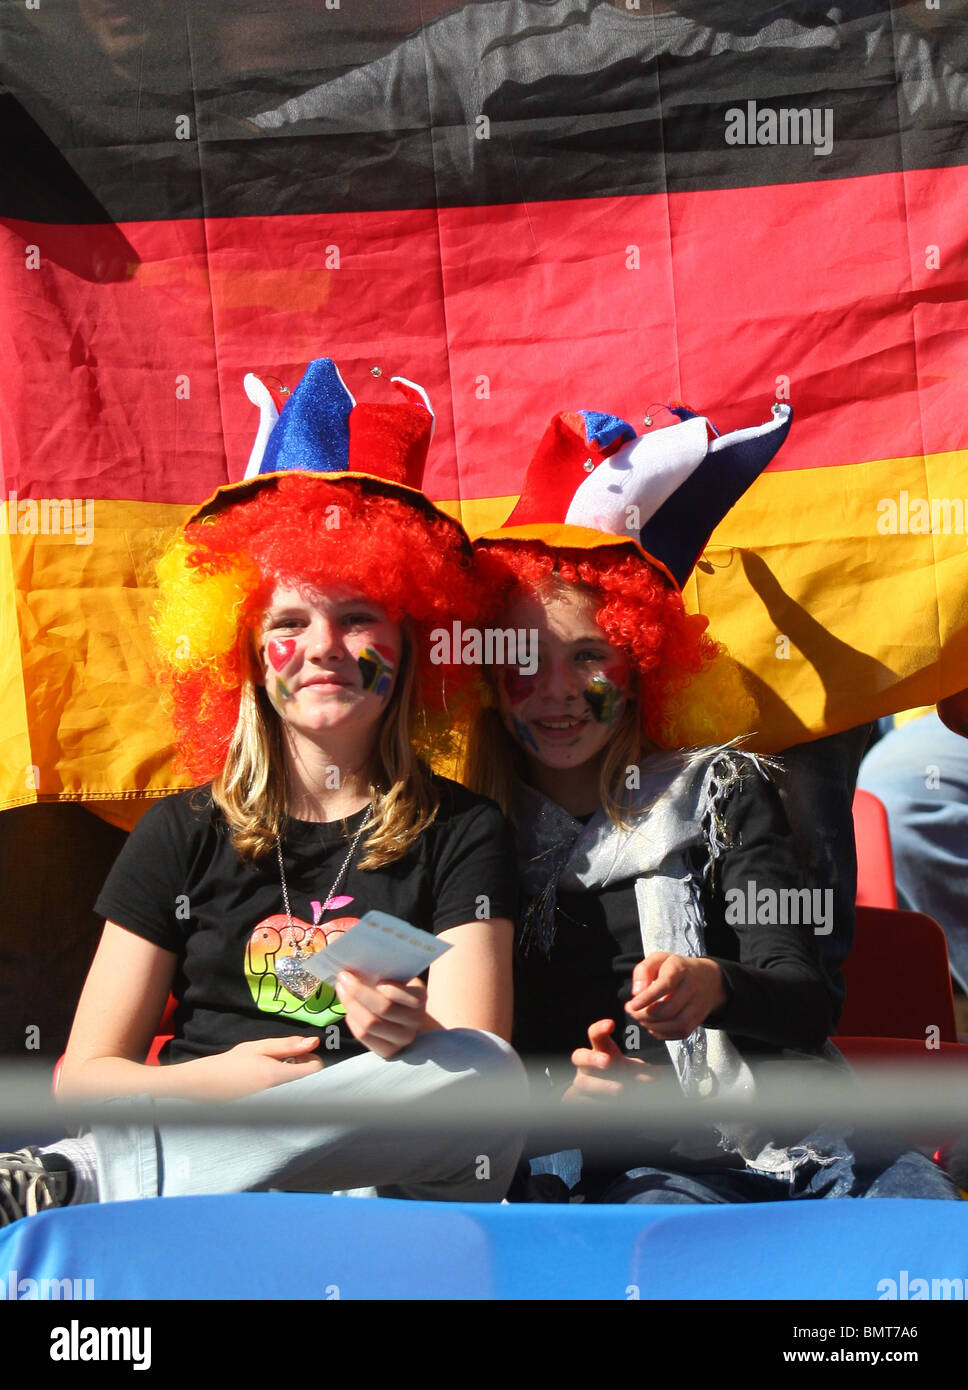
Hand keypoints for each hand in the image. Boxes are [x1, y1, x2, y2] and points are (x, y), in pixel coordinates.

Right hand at [186, 1035, 322, 1100]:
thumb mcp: (259, 1047)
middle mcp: (279, 1094)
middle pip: (309, 1080)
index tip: (300, 1052)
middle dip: (303, 1066)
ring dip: (293, 1074)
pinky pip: (287, 1094)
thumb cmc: (232, 1064)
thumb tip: (313, 1041)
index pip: (315, 1070)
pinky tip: (268, 1078)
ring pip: (298, 1086)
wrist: (208, 1085)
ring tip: (273, 1066)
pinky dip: (284, 1084)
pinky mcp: (270, 1108)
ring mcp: (275, 1103)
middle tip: (286, 1057)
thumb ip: (288, 1045)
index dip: (312, 1058)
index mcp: (277, 1076)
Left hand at [336, 971, 427, 1058]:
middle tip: (344, 977)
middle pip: (384, 1008)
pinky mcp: (388, 1050)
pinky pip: (363, 1035)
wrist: (403, 1015)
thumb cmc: (394, 988)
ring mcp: (403, 1038)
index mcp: (421, 997)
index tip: (377, 979)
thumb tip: (358, 963)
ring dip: (350, 1004)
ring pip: (370, 1024)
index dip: (393, 990)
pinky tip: (348, 1008)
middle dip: (359, 991)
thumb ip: (384, 971)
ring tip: (341, 989)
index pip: (410, 997)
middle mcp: (416, 1020)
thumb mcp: (396, 977)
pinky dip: (352, 1019)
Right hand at [563, 1018, 662, 1100]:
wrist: (605, 1098)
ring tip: (620, 1088)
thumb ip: (644, 1071)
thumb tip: (659, 1073)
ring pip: (583, 1082)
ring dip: (601, 1085)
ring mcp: (581, 1083)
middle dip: (593, 1058)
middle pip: (579, 1056)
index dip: (600, 1028)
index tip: (611, 1024)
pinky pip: (584, 1102)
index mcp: (599, 1051)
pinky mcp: (579, 1101)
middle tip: (608, 1062)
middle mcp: (586, 1066)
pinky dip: (598, 1103)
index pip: (595, 1035)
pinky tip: (610, 1105)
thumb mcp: (633, 1070)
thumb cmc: (619, 1075)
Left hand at [626, 952, 725, 1040]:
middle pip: (668, 1009)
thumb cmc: (677, 968)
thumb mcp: (658, 959)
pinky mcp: (698, 1020)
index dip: (647, 997)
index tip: (631, 1005)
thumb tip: (636, 993)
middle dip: (645, 1015)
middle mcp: (692, 988)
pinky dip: (663, 1033)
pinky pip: (680, 1032)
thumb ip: (643, 971)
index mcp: (680, 969)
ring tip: (641, 1018)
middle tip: (632, 1011)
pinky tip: (653, 1025)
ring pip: (676, 1024)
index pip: (665, 984)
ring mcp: (698, 1006)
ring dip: (653, 1026)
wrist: (708, 978)